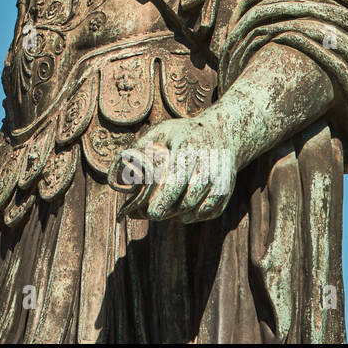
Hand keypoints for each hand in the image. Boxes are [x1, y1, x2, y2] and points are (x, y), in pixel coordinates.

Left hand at [108, 110, 239, 223]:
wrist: (222, 133)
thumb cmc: (182, 134)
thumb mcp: (161, 132)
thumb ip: (141, 149)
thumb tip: (121, 173)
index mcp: (188, 148)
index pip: (176, 180)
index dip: (163, 200)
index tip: (151, 213)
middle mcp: (208, 163)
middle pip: (188, 199)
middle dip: (168, 211)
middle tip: (153, 214)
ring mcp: (220, 177)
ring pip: (199, 207)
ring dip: (181, 215)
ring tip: (166, 211)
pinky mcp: (227, 189)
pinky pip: (211, 211)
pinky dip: (196, 215)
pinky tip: (183, 212)